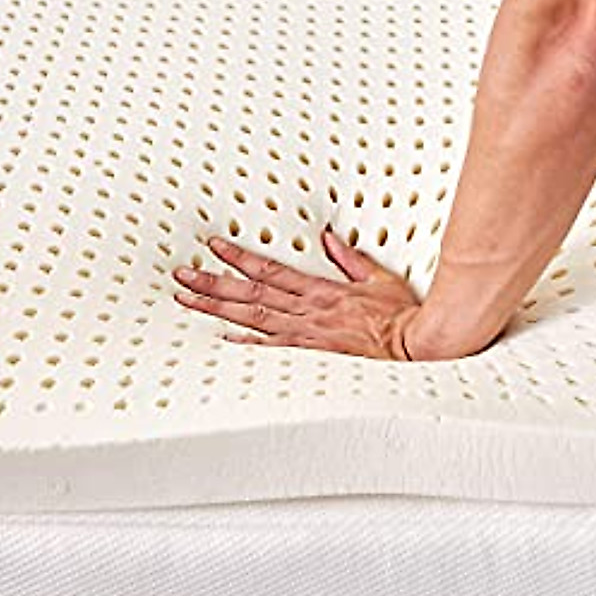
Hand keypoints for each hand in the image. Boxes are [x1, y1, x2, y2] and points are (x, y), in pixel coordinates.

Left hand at [172, 227, 423, 358]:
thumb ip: (350, 259)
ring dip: (217, 309)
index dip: (239, 257)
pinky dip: (244, 343)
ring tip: (187, 301)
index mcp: (322, 290)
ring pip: (252, 318)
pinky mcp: (311, 357)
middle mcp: (307, 311)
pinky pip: (270, 350)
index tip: (214, 246)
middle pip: (250, 293)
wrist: (413, 345)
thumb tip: (329, 238)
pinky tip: (220, 339)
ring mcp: (306, 335)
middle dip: (213, 283)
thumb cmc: (399, 318)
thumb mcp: (378, 279)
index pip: (271, 269)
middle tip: (182, 275)